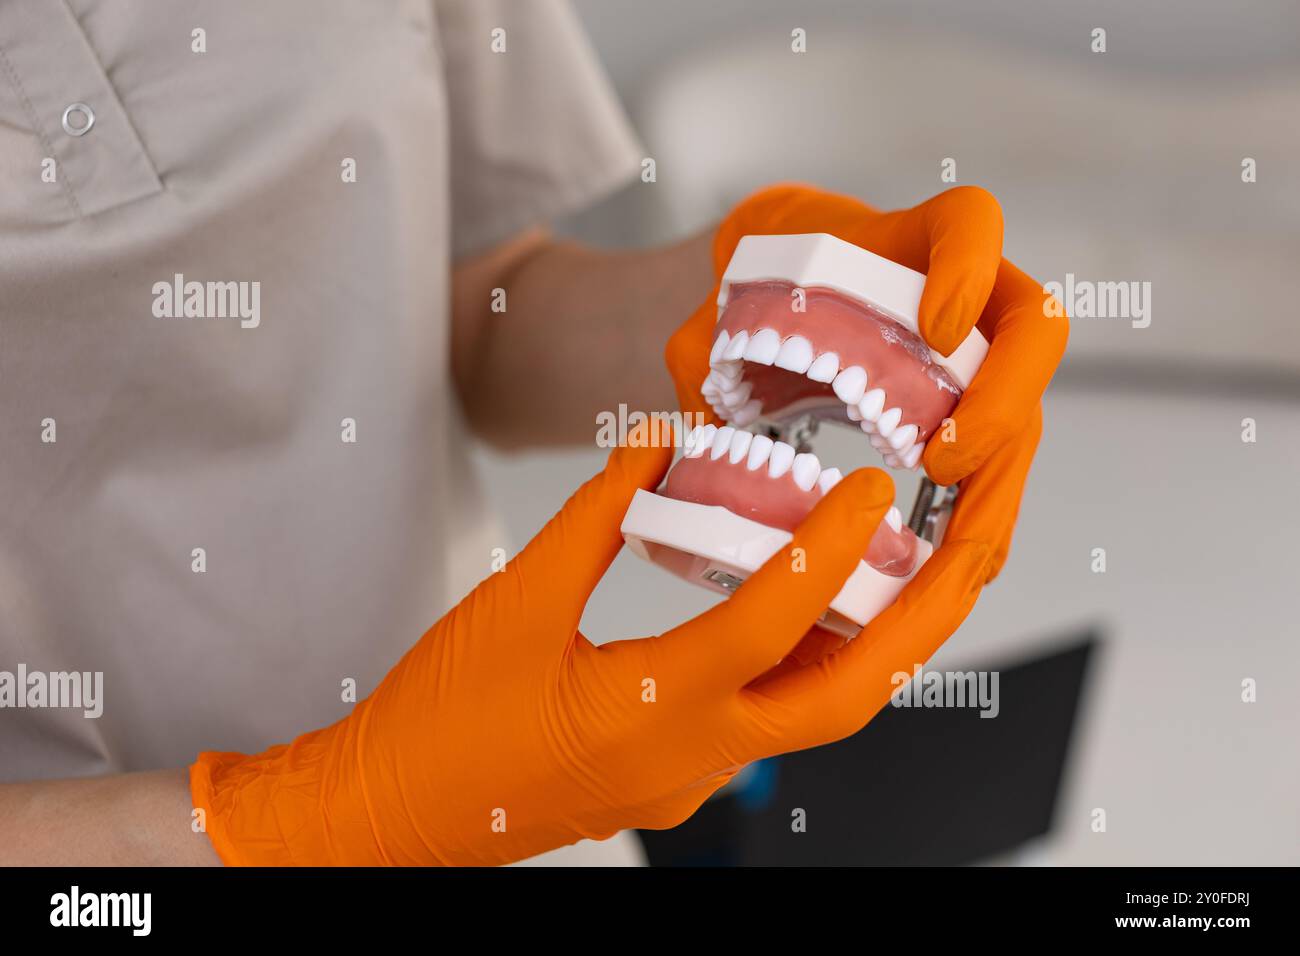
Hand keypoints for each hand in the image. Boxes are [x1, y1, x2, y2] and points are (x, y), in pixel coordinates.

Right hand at [191, 438, 988, 865]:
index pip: (767, 627)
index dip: (825, 549)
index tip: (866, 489)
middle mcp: (690, 760)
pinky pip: (775, 722)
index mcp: (645, 712)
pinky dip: (815, 664)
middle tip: (962, 548)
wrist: (395, 813)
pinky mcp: (679, 781)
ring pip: (820, 716)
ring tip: (916, 567)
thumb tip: (660, 437)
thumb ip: (598, 513)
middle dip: (916, 624)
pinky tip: (824, 609)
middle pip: (843, 700)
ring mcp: (691, 781)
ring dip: (877, 646)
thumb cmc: (441, 713)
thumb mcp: (517, 596)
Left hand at [666, 184, 1067, 576]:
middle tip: (942, 468)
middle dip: (1001, 409)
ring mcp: (978, 365)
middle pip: (1031, 334)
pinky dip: (976, 535)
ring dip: (994, 499)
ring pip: (1022, 423)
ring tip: (950, 565)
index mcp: (905, 244)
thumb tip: (699, 420)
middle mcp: (964, 298)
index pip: (968, 221)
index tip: (936, 329)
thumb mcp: (725, 299)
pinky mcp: (969, 425)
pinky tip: (943, 582)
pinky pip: (993, 476)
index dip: (969, 268)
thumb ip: (703, 345)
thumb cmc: (765, 288)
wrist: (780, 296)